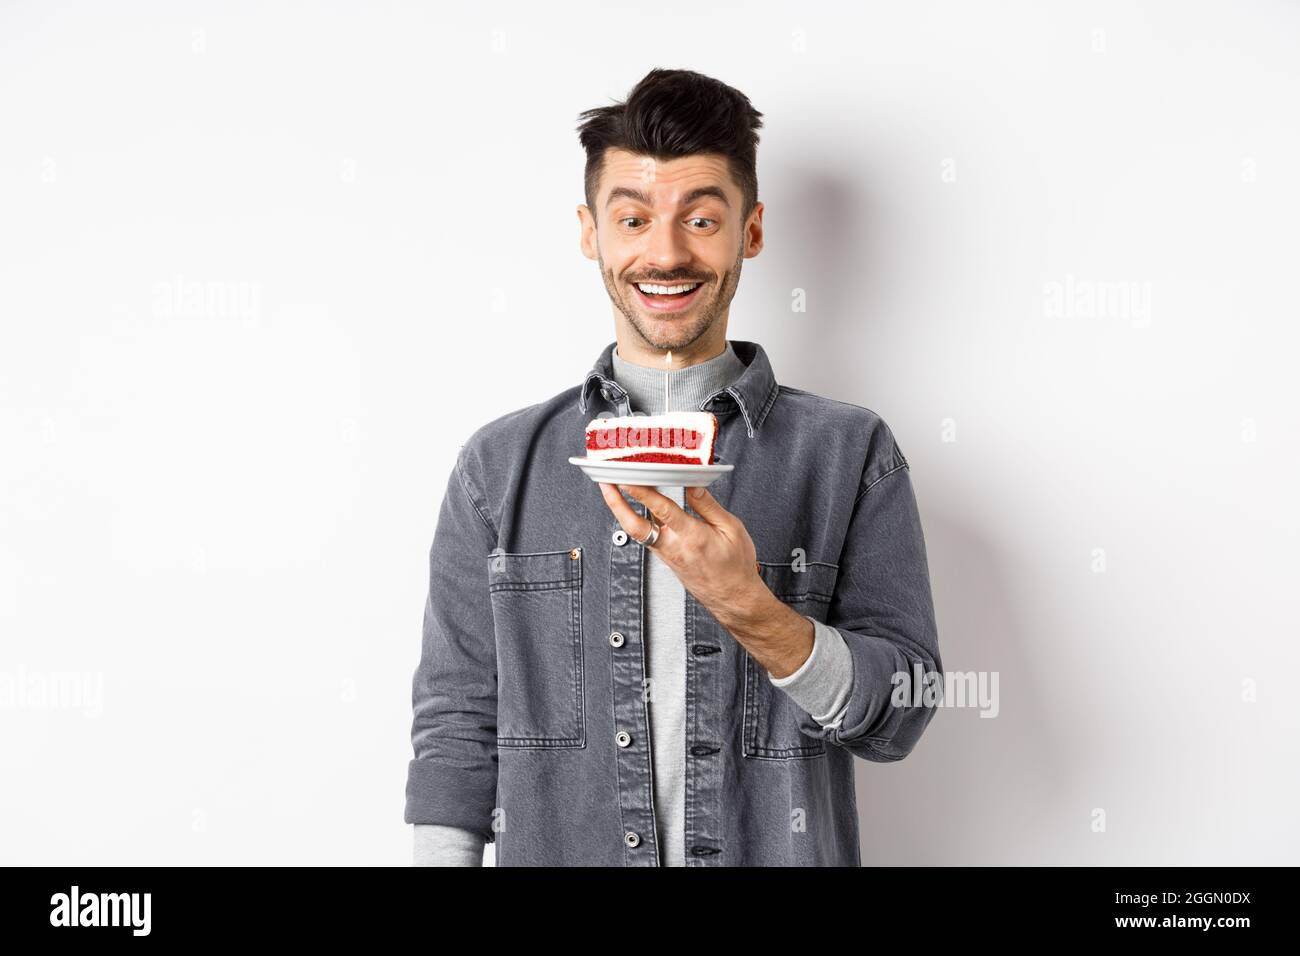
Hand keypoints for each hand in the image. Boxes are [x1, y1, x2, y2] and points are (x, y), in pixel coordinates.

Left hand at [597, 482, 766, 628]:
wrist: (732, 598)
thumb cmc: (735, 566)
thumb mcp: (731, 529)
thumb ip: (708, 505)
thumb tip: (692, 484)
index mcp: (692, 537)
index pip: (661, 509)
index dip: (642, 492)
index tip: (628, 477)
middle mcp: (673, 547)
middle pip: (635, 525)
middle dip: (616, 503)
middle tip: (605, 482)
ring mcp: (666, 554)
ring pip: (637, 530)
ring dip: (622, 509)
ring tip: (614, 488)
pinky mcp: (665, 558)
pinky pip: (646, 536)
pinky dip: (636, 518)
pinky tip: (634, 506)